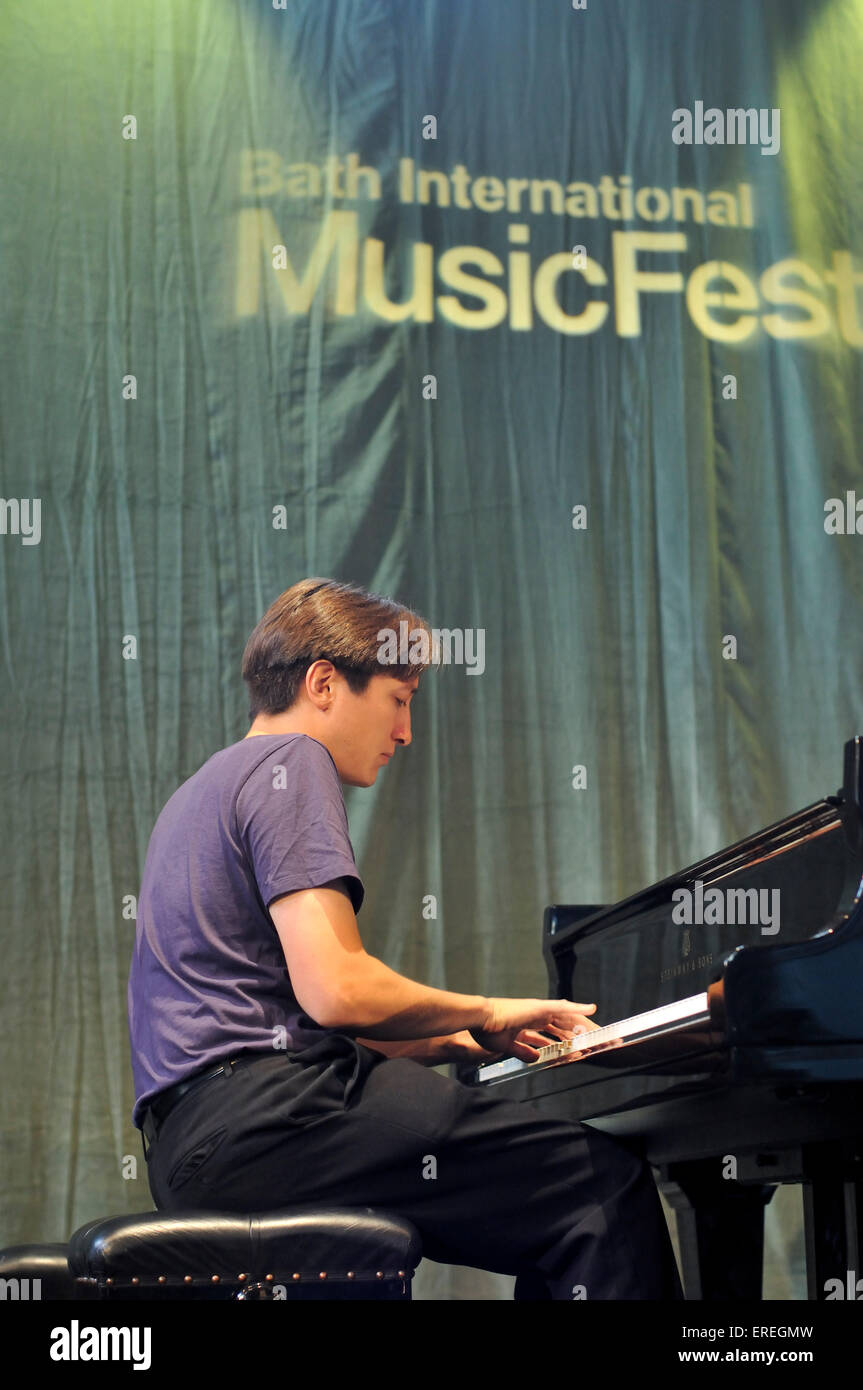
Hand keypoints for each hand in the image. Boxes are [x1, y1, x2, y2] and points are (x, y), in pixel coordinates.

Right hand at [470, 998, 600, 1063]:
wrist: (479, 1019)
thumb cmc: (487, 1030)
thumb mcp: (508, 1046)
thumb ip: (523, 1051)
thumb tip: (535, 1058)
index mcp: (528, 1023)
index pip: (551, 1031)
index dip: (562, 1039)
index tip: (572, 1047)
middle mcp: (536, 1015)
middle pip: (562, 1024)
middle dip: (576, 1033)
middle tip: (590, 1042)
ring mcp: (538, 1010)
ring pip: (567, 1016)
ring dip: (581, 1025)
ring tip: (596, 1031)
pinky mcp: (539, 1007)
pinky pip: (563, 1007)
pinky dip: (578, 1007)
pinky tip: (591, 1009)